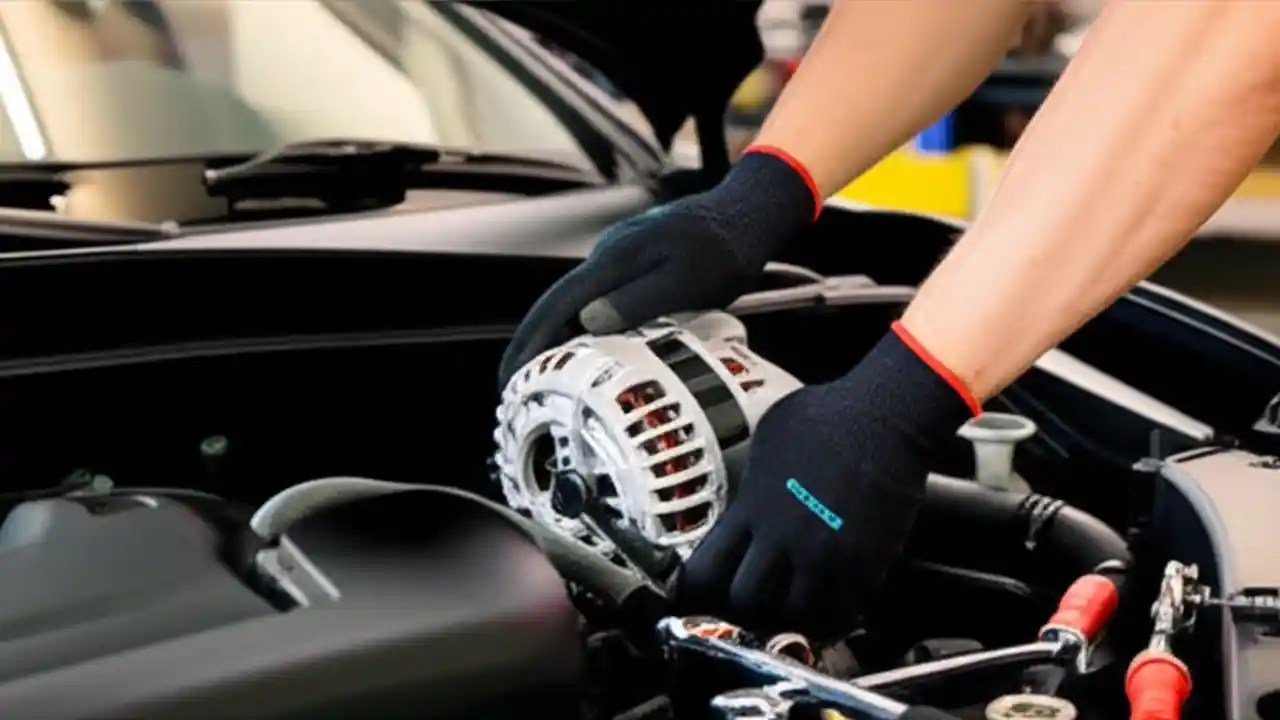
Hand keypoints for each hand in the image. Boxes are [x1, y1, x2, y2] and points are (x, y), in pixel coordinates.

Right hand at [498, 147, 819, 387]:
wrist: (749, 212)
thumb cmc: (727, 247)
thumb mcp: (688, 281)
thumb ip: (637, 300)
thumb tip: (587, 320)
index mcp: (615, 260)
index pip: (557, 305)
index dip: (529, 342)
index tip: (510, 376)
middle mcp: (608, 256)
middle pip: (556, 304)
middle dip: (531, 344)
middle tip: (514, 386)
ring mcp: (619, 256)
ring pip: (575, 302)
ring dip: (554, 338)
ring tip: (543, 379)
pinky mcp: (633, 263)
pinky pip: (596, 299)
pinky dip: (581, 328)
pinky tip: (585, 351)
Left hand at [675, 322, 980, 639]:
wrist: (888, 417)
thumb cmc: (827, 416)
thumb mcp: (766, 441)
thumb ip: (751, 487)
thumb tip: (743, 508)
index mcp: (752, 507)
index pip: (704, 573)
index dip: (694, 589)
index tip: (697, 591)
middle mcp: (785, 539)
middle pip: (746, 605)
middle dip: (742, 607)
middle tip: (749, 600)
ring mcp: (827, 555)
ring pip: (796, 618)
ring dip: (790, 615)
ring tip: (791, 601)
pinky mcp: (866, 564)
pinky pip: (842, 613)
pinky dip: (831, 613)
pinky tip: (827, 597)